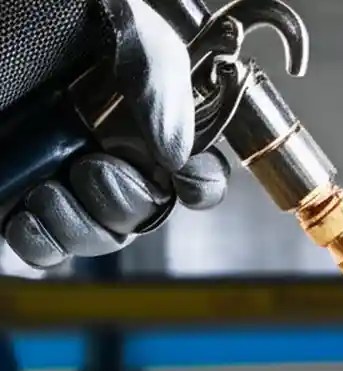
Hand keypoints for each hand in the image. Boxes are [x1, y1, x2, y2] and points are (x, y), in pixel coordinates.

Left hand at [1, 0, 229, 268]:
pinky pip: (51, 253)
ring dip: (84, 226)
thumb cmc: (24, 18)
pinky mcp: (19, 210)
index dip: (202, 180)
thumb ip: (159, 74)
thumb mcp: (114, 17)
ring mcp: (64, 179)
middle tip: (90, 168)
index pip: (198, 161)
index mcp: (139, 106)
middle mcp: (107, 144)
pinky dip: (43, 244)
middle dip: (129, 199)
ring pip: (109, 235)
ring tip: (45, 192)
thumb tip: (177, 153)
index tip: (186, 177)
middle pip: (154, 207)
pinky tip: (22, 215)